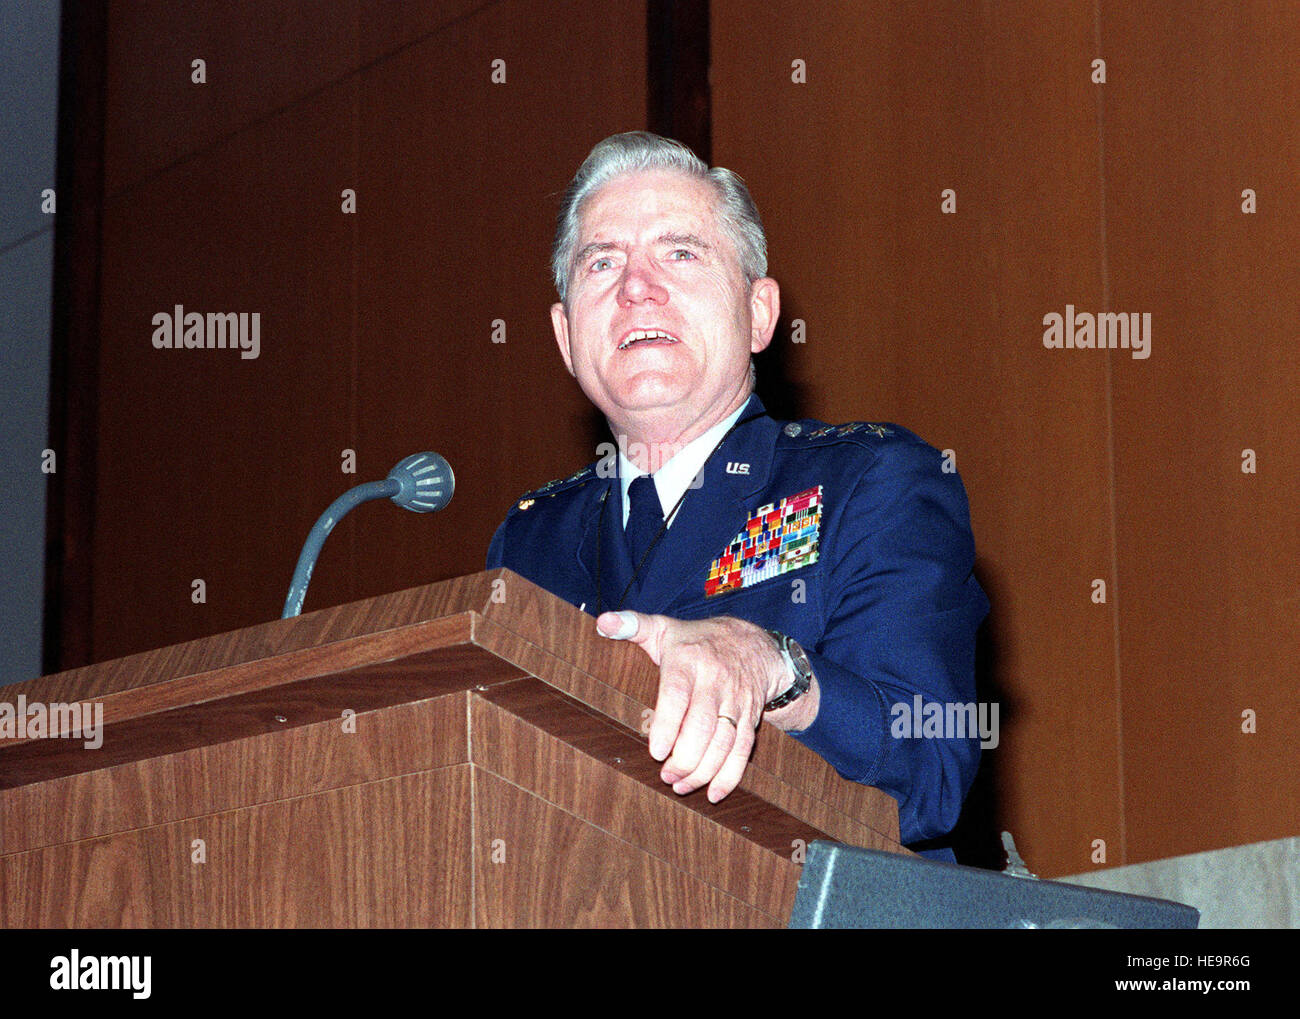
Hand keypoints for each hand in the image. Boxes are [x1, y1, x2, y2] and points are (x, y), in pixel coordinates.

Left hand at [595, 610, 788, 802]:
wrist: (753, 644)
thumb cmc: (695, 641)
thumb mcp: (664, 627)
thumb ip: (632, 625)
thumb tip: (602, 623)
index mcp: (689, 660)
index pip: (678, 695)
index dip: (669, 726)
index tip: (656, 752)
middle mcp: (715, 681)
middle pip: (703, 725)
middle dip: (685, 757)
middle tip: (665, 776)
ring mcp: (736, 701)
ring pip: (724, 742)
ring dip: (703, 771)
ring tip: (680, 786)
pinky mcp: (750, 718)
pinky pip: (744, 750)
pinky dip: (730, 776)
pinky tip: (713, 793)